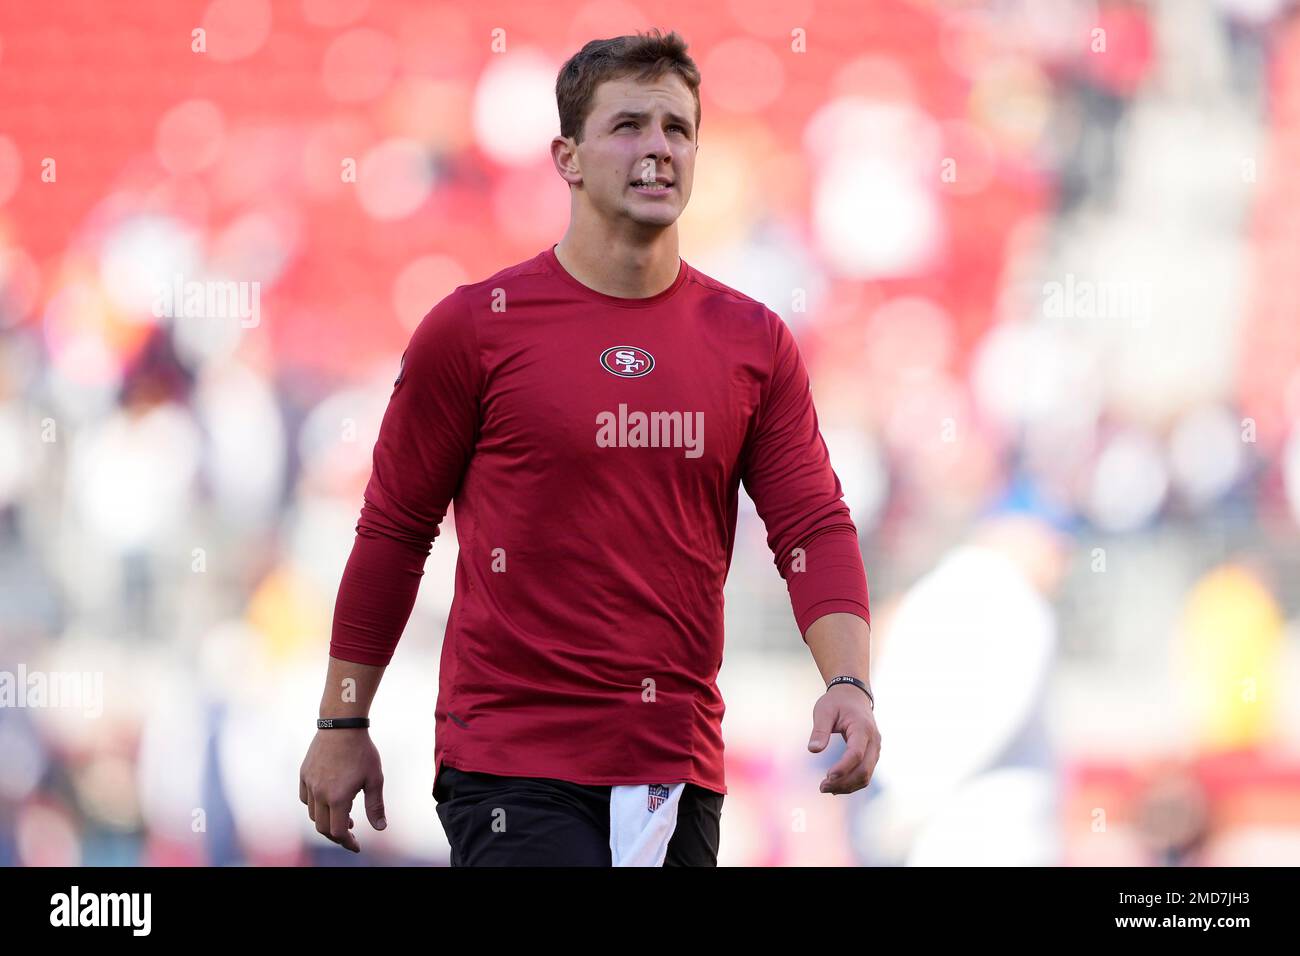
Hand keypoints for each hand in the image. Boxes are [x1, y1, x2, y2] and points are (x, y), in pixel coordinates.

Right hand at [299, 728, 385, 852]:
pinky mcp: (303, 774)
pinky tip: (328, 801)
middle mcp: (320, 794)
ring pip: (313, 814)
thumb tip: (381, 828)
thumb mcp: (375, 779)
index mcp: (338, 798)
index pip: (338, 832)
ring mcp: (309, 784)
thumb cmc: (362, 751)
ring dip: (327, 821)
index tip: (356, 846)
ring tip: (344, 816)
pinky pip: (306, 799)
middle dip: (337, 835)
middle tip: (350, 834)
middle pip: (323, 828)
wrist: (342, 725)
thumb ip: (375, 806)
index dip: (347, 843)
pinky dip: (315, 807)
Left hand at [807, 683, 880, 794]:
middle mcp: (873, 741)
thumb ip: (819, 730)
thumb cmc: (837, 702)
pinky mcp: (872, 754)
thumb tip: (813, 750)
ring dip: (848, 786)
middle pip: (864, 770)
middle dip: (844, 782)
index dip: (843, 767)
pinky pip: (865, 773)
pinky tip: (835, 785)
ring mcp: (875, 749)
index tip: (827, 776)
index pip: (856, 753)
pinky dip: (852, 782)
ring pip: (866, 775)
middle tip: (822, 787)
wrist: (853, 695)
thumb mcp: (824, 711)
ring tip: (826, 788)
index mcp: (862, 728)